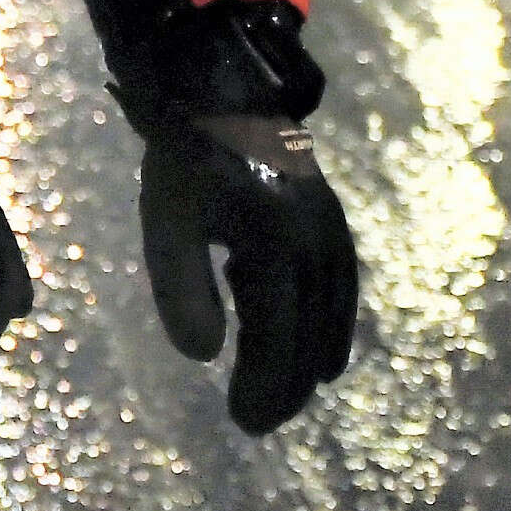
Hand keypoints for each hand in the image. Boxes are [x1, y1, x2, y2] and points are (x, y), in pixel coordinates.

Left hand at [138, 114, 358, 433]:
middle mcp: (314, 244)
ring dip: (311, 362)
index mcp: (275, 246)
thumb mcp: (168, 221)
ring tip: (290, 398)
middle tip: (258, 424)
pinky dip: (335, 326)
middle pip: (309, 335)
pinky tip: (327, 354)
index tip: (244, 422)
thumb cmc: (184, 158)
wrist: (222, 87)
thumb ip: (182, 289)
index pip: (276, 338)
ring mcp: (330, 231)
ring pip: (331, 315)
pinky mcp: (332, 220)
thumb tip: (204, 357)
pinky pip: (343, 289)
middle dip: (287, 386)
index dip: (263, 387)